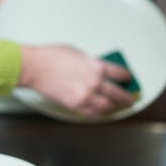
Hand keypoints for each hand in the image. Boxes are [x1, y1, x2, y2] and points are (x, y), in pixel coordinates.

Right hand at [19, 44, 135, 115]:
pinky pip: (93, 113)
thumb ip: (90, 62)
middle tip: (131, 99)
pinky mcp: (75, 105)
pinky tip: (102, 112)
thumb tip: (98, 70)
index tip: (128, 79)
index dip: (126, 77)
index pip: (120, 74)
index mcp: (96, 66)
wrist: (34, 67)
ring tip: (117, 107)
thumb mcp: (77, 52)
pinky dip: (99, 113)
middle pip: (118, 94)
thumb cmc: (51, 56)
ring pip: (107, 107)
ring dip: (114, 107)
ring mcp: (85, 96)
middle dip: (127, 97)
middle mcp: (94, 82)